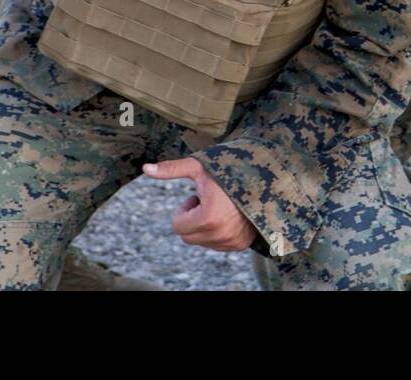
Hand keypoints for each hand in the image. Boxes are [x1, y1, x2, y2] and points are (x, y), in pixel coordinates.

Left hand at [142, 157, 256, 250]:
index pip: (177, 225)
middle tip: (210, 199)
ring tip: (222, 205)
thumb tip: (144, 169)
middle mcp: (220, 235)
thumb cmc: (229, 168)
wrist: (266, 176)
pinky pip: (218, 244)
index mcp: (208, 218)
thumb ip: (172, 169)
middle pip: (187, 236)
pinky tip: (231, 213)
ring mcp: (232, 242)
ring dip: (206, 225)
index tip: (199, 194)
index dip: (185, 207)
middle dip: (193, 218)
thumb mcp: (200, 166)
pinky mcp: (241, 245)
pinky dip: (219, 231)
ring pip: (202, 241)